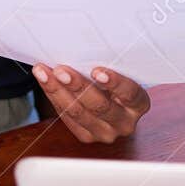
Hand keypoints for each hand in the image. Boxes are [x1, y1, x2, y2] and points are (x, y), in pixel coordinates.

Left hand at [32, 64, 149, 142]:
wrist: (111, 100)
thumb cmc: (115, 81)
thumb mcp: (121, 73)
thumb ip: (110, 67)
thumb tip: (85, 48)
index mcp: (139, 104)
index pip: (130, 94)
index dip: (114, 83)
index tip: (96, 70)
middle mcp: (125, 123)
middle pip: (100, 106)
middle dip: (78, 86)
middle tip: (61, 70)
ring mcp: (105, 133)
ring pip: (79, 113)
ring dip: (58, 90)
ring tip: (45, 73)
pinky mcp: (87, 137)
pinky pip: (66, 117)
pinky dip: (53, 96)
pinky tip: (45, 81)